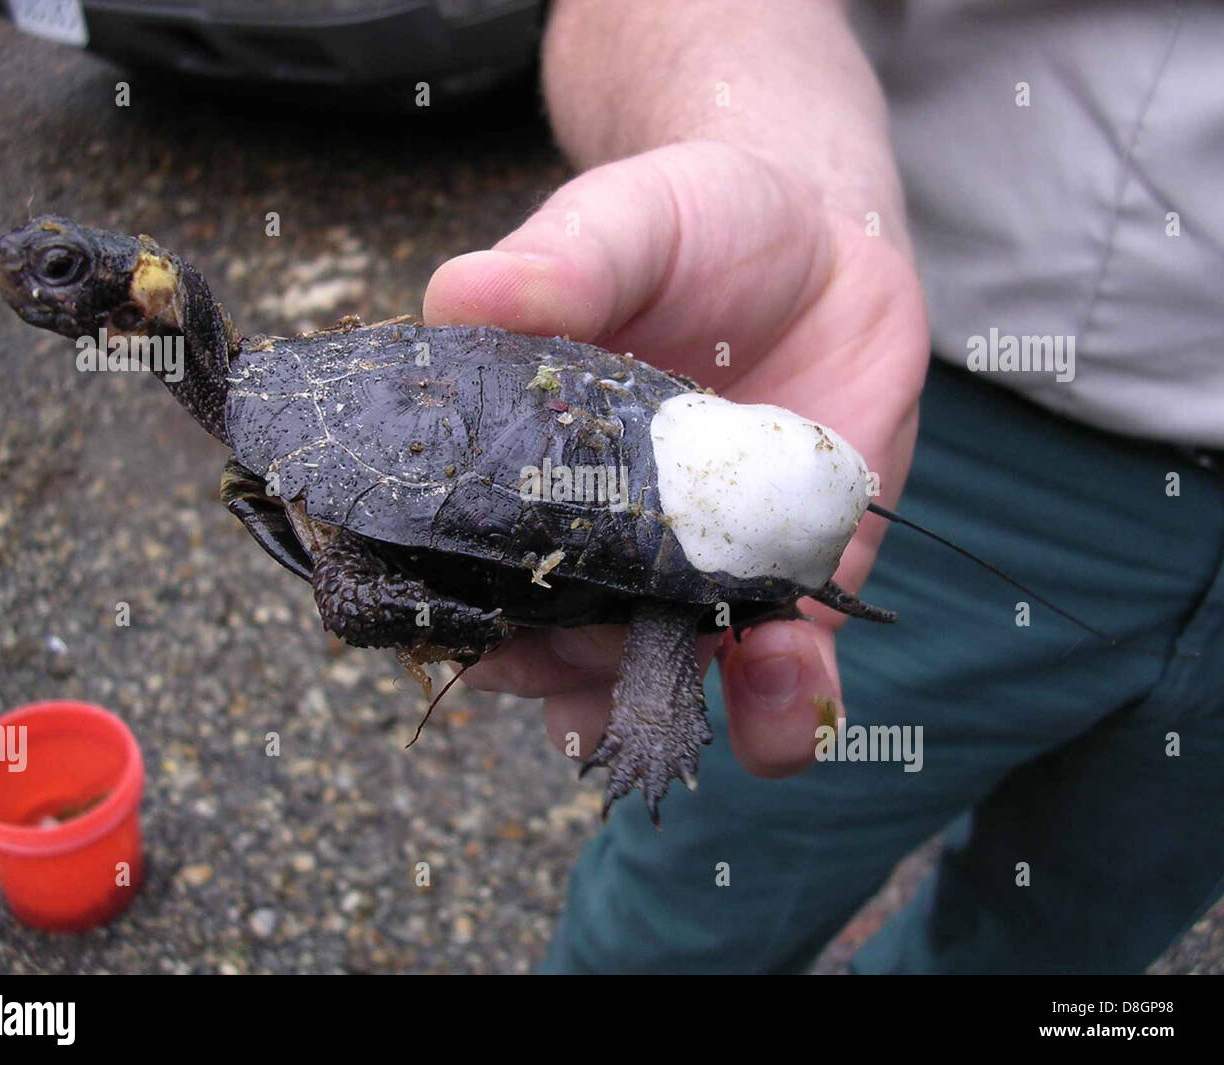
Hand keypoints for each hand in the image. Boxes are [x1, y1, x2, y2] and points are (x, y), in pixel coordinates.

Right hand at [423, 140, 927, 777]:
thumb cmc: (700, 227)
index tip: (483, 610)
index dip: (456, 605)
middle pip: (544, 654)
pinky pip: (776, 687)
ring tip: (710, 674)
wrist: (829, 246)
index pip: (456, 567)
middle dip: (560, 672)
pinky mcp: (785, 597)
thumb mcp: (629, 221)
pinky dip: (778, 712)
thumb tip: (459, 296)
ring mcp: (690, 582)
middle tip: (595, 642)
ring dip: (663, 713)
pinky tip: (787, 682)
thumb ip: (560, 258)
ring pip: (647, 693)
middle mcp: (592, 547)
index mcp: (520, 472)